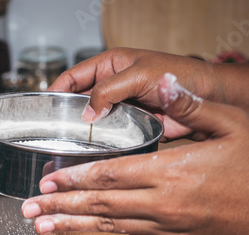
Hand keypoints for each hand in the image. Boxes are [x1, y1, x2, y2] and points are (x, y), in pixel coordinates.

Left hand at [25, 73, 248, 234]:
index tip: (49, 178)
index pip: (112, 174)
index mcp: (172, 171)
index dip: (76, 177)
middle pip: (102, 204)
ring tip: (43, 228)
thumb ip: (192, 106)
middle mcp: (165, 205)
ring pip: (112, 229)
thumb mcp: (232, 124)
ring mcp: (170, 229)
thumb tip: (164, 84)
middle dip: (62, 204)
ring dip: (75, 228)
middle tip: (30, 207)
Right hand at [50, 48, 223, 140]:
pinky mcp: (130, 128)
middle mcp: (112, 87)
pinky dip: (100, 145)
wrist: (205, 98)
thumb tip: (86, 111)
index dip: (56, 91)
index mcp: (110, 66)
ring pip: (93, 122)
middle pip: (79, 102)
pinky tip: (90, 155)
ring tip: (66, 148)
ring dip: (83, 134)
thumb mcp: (138, 76)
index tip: (42, 108)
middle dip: (66, 117)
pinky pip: (109, 137)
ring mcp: (120, 109)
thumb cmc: (178, 75)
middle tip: (52, 134)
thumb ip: (109, 91)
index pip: (73, 77)